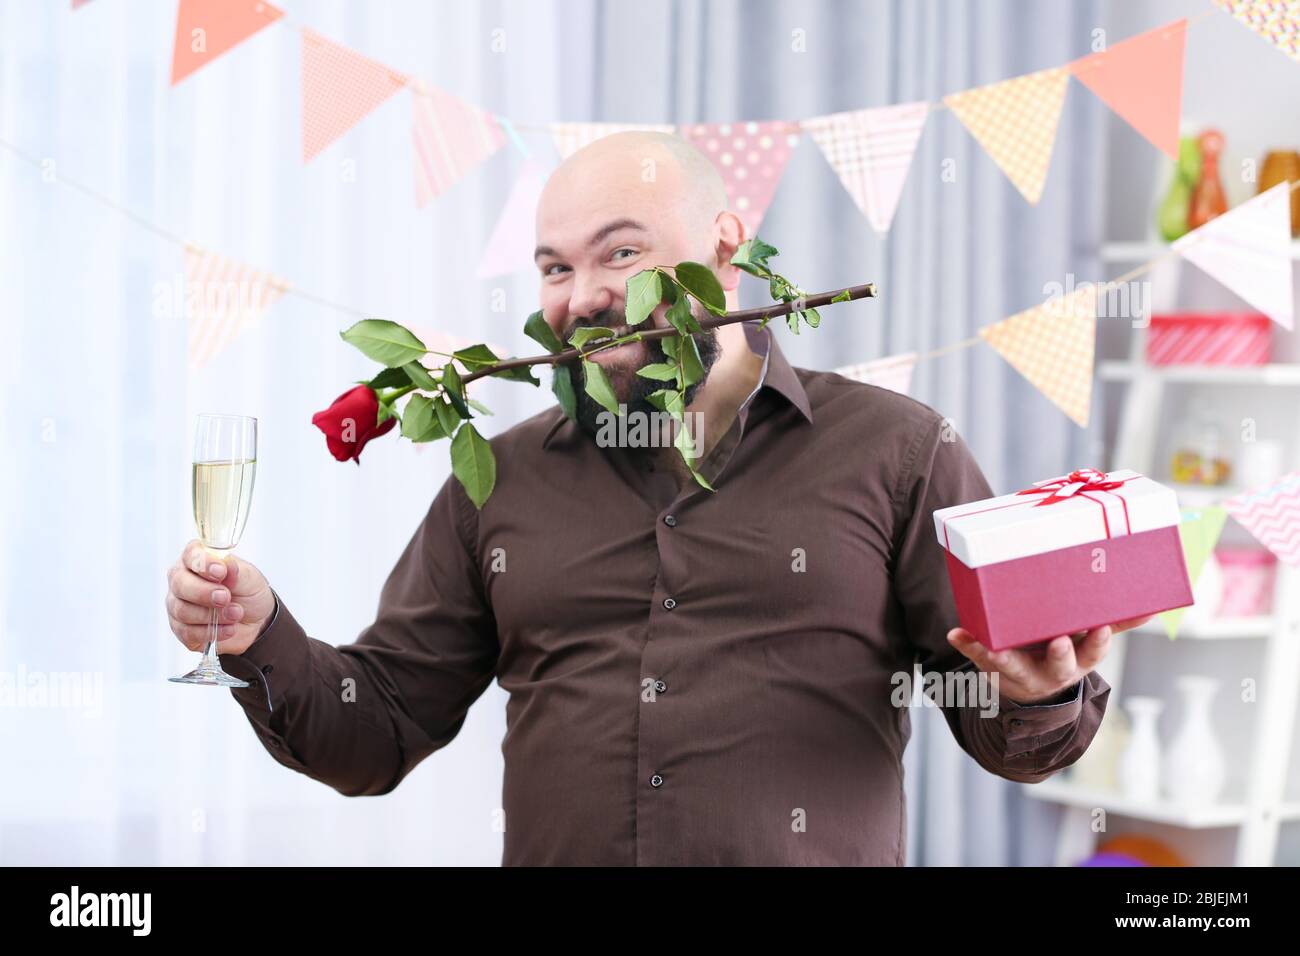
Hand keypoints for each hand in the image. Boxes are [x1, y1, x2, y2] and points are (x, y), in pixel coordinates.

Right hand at [165, 540, 275, 655]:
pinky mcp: (181, 629)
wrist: (256, 621)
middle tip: (226, 598)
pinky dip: (210, 632)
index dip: (203, 563)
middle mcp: (182, 580)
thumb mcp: (250, 578)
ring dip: (212, 615)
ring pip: (182, 610)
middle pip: (180, 583)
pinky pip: (187, 632)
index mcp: (198, 560)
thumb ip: (236, 571)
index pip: (191, 554)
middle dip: (204, 592)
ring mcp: (178, 605)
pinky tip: (228, 629)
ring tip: (236, 614)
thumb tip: (226, 564)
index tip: (220, 572)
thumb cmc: (248, 592)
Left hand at [945, 614, 1152, 704]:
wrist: (1031, 692)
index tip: (1098, 628)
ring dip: (1004, 656)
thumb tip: (1153, 608)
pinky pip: (980, 656)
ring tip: (993, 647)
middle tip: (1059, 641)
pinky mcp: (994, 667)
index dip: (1096, 643)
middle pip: (1059, 666)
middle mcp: (1051, 670)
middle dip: (1060, 655)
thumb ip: (1114, 624)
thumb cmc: (1063, 654)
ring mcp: (1021, 671)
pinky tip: (957, 633)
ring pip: (1014, 666)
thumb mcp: (1088, 644)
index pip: (1092, 653)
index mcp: (1077, 660)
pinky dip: (969, 644)